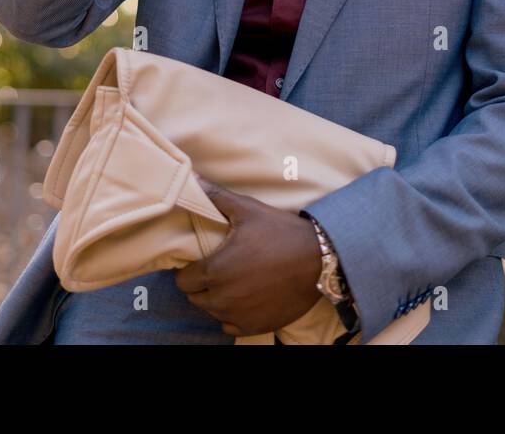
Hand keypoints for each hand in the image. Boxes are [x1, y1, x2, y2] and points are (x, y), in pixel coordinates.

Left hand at [174, 177, 322, 337]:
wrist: (320, 260)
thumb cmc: (281, 232)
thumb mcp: (248, 209)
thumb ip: (216, 196)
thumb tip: (191, 178)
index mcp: (215, 271)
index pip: (184, 281)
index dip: (189, 270)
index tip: (201, 262)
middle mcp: (223, 299)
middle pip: (196, 298)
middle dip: (202, 285)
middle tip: (218, 270)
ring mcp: (240, 316)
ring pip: (213, 312)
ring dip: (217, 300)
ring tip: (233, 283)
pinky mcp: (257, 326)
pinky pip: (231, 327)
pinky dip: (233, 316)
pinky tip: (245, 301)